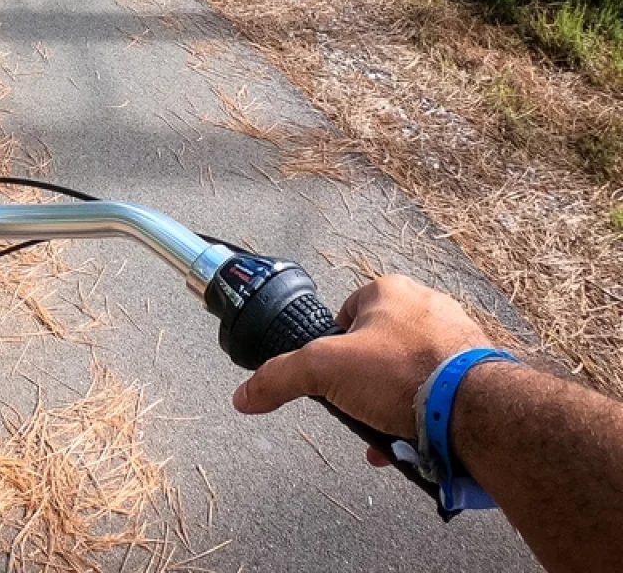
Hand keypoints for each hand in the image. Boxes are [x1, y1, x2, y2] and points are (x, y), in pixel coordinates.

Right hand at [232, 274, 492, 438]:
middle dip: (366, 380)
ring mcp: (460, 336)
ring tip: (389, 428)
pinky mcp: (482, 367)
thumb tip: (244, 396)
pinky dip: (426, 411)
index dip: (334, 346)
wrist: (477, 409)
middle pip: (380, 344)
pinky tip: (418, 436)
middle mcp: (429, 305)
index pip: (348, 312)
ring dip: (395, 400)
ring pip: (412, 369)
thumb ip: (280, 379)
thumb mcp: (323, 371)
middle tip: (360, 405)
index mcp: (391, 291)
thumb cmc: (404, 375)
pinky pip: (443, 387)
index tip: (333, 374)